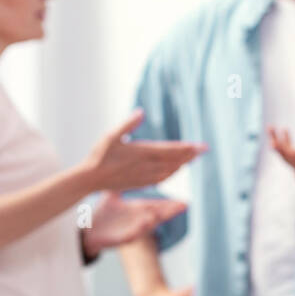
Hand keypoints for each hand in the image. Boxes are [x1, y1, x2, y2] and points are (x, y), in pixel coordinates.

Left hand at [82, 191, 186, 254]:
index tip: (185, 202)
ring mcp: (130, 230)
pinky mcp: (120, 238)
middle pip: (157, 215)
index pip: (158, 207)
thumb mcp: (114, 197)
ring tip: (161, 213)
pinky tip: (144, 223)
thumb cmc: (105, 215)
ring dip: (154, 220)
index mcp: (138, 210)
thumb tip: (127, 165)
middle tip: (183, 206)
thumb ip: (122, 184)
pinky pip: (130, 235)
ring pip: (146, 226)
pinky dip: (138, 230)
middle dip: (170, 211)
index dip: (171, 205)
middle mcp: (138, 220)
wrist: (89, 231)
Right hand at [84, 110, 206, 190]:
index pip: (170, 150)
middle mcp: (147, 166)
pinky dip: (172, 173)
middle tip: (204, 150)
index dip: (187, 148)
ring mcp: (145, 176)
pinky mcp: (141, 183)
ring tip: (193, 158)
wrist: (91, 179)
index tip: (201, 146)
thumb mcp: (111, 135)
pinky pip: (162, 179)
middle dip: (190, 155)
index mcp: (142, 152)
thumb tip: (141, 112)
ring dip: (183, 164)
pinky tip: (176, 170)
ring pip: (170, 170)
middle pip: (174, 161)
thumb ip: (127, 124)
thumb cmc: (99, 155)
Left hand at [269, 117, 294, 200]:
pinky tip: (284, 136)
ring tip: (275, 129)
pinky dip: (285, 150)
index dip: (286, 149)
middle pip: (288, 158)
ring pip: (287, 160)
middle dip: (278, 143)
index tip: (274, 142)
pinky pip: (290, 161)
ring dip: (281, 145)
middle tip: (270, 128)